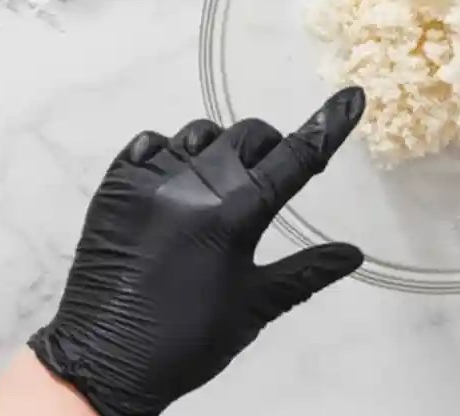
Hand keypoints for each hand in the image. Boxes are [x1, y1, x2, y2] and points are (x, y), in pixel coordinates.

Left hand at [29, 88, 366, 415]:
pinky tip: (175, 182)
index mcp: (236, 214)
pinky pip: (151, 144)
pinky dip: (170, 154)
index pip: (295, 156)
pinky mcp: (115, 184)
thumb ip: (308, 272)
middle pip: (248, 136)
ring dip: (219, 150)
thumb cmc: (188, 338)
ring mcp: (150, 179)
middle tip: (268, 176)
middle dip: (268, 148)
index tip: (351, 98)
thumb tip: (354, 253)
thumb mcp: (256, 306)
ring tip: (217, 185)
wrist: (104, 361)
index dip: (327, 125)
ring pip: (200, 134)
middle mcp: (194, 184)